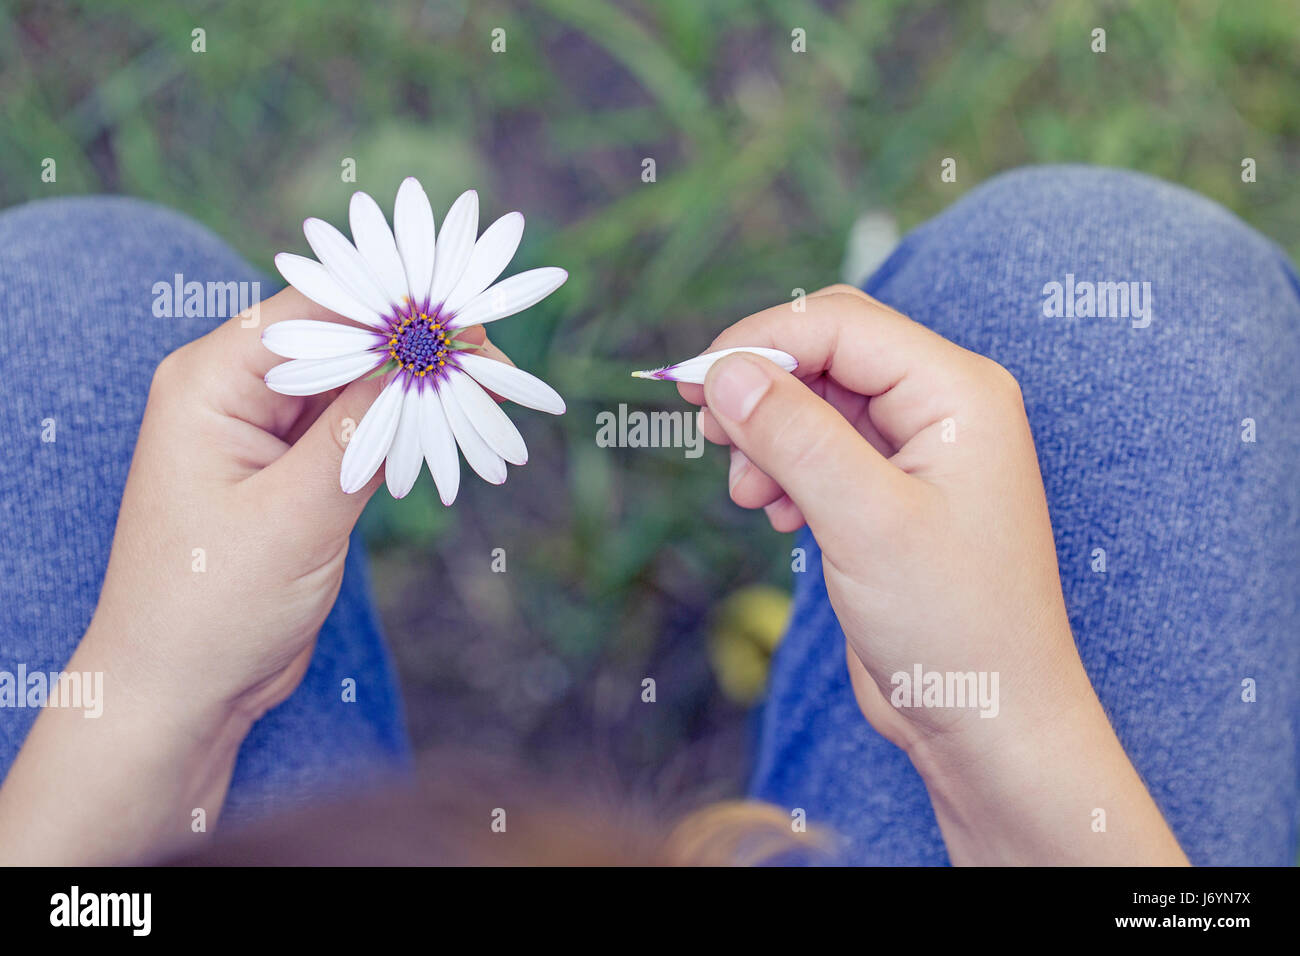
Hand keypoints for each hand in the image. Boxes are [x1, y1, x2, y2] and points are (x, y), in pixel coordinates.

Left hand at [0, 287, 507, 862]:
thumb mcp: (293, 516)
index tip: (459, 320)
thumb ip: (356, 432)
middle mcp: (235, 396)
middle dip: (413, 346)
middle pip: (339, 342)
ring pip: (356, 386)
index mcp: (209, 384)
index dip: (387, 309)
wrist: (183, 692)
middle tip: (489, 355)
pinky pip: (359, 430)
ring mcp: (267, 435)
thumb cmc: (210, 608)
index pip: (310, 314)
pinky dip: (404, 429)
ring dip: (416, 388)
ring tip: (489, 385)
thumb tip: (415, 360)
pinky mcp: (296, 473)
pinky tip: (454, 426)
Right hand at [680, 285, 1186, 863]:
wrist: (989, 722)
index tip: (692, 382)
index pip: (841, 325)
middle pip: (826, 355)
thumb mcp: (864, 521)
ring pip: (817, 404)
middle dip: (762, 387)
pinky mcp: (893, 495)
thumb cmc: (954, 625)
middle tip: (710, 433)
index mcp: (957, 393)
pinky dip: (785, 471)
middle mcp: (942, 409)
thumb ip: (795, 436)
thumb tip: (724, 371)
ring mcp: (918, 452)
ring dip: (768, 436)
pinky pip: (823, 452)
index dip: (759, 342)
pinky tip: (776, 515)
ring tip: (750, 495)